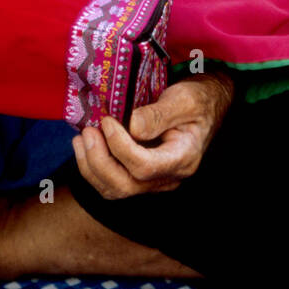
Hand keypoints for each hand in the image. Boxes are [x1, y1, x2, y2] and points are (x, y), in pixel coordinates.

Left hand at [71, 71, 233, 199]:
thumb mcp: (185, 99)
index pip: (145, 167)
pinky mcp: (139, 174)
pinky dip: (92, 166)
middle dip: (100, 161)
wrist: (205, 106)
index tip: (107, 121)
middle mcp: (167, 177)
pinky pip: (111, 181)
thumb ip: (160, 114)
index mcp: (182, 159)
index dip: (120, 147)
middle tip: (89, 131)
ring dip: (91, 166)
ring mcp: (153, 180)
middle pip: (126, 185)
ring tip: (83, 137)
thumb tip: (132, 127)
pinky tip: (85, 143)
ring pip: (114, 189)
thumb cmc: (197, 100)